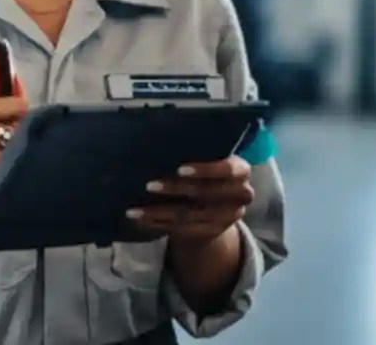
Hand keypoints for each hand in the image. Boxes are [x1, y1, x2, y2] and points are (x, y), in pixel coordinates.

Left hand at [127, 156, 253, 247]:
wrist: (220, 204)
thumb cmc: (208, 171)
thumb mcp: (210, 159)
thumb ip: (196, 153)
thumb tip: (156, 144)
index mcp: (241, 170)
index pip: (229, 169)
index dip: (205, 170)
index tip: (180, 168)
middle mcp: (240, 195)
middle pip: (205, 193)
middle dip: (175, 189)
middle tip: (149, 185)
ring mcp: (228, 217)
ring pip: (190, 215)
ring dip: (159, 211)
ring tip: (134, 209)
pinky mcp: (213, 231)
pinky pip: (183, 229)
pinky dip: (160, 223)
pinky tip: (141, 218)